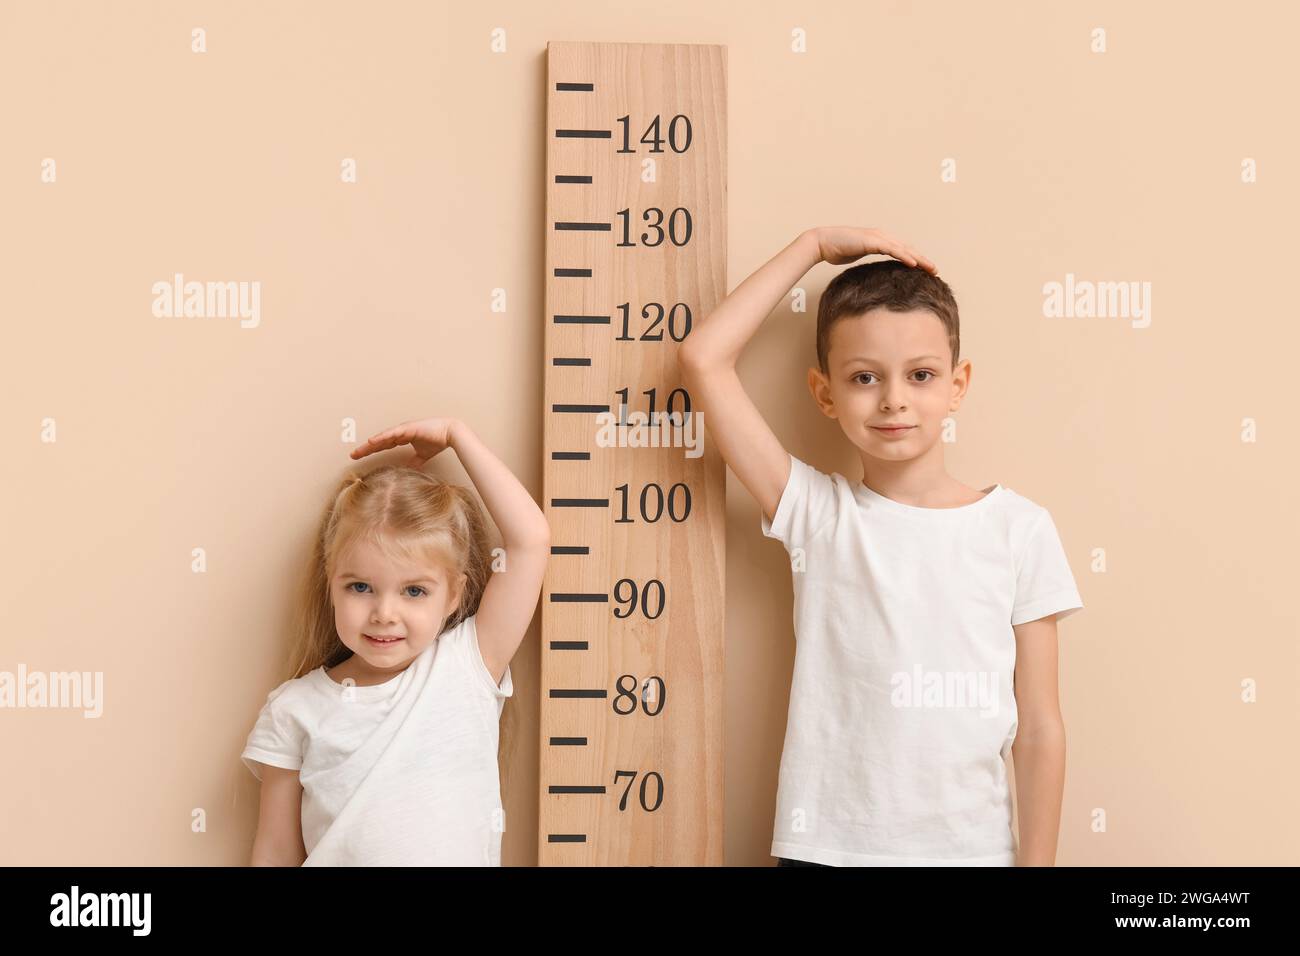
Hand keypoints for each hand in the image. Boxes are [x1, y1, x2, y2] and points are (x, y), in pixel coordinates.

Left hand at [349, 417, 459, 468]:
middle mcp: (400, 432)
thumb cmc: (438, 441)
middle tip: (353, 455)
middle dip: (366, 449)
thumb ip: (414, 462)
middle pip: (379, 441)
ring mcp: (403, 429)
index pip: (383, 445)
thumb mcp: (422, 456)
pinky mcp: (408, 428)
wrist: (450, 433)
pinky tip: (372, 441)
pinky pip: (392, 433)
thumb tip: (408, 471)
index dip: (371, 450)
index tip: (360, 456)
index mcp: (402, 437)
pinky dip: (381, 437)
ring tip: (358, 451)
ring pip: (383, 437)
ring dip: (370, 445)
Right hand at [811, 226, 937, 272]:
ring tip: (931, 268)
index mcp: (880, 240)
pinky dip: (904, 256)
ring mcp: (877, 237)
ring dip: (919, 258)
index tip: (926, 271)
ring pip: (904, 248)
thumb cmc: (836, 249)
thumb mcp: (857, 256)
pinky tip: (914, 263)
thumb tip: (873, 272)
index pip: (902, 250)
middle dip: (923, 260)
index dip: (916, 259)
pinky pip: (892, 249)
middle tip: (936, 271)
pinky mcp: (871, 241)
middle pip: (908, 248)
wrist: (822, 242)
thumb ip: (868, 260)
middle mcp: (882, 236)